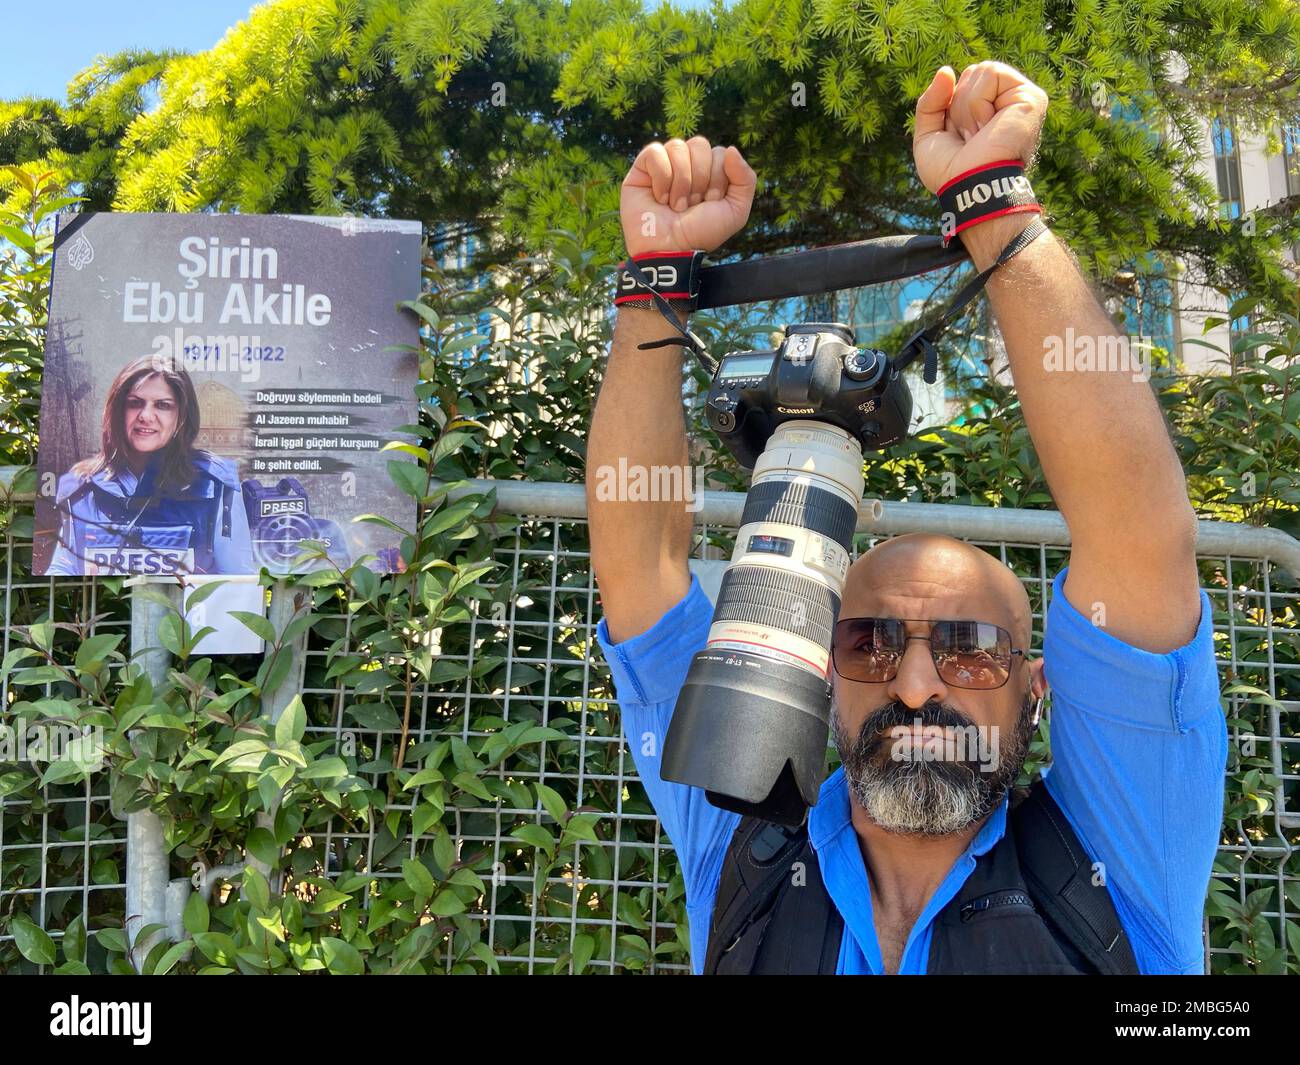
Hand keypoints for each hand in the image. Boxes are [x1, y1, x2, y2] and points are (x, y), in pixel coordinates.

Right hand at [620, 136, 755, 256]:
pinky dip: (662, 177)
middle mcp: (687, 165)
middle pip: (700, 144)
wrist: (670, 250)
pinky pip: (655, 152)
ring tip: (676, 205)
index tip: (709, 203)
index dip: (717, 178)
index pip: (719, 153)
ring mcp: (664, 165)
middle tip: (692, 205)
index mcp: (709, 172)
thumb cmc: (700, 233)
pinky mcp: (641, 169)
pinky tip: (660, 198)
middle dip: (699, 179)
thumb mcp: (735, 211)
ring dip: (681, 182)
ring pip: (678, 146)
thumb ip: (746, 179)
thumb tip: (730, 149)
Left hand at [912, 61, 1047, 195]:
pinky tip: (988, 126)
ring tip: (981, 133)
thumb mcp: (928, 136)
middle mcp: (1007, 102)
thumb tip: (946, 70)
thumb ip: (930, 102)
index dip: (950, 108)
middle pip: (972, 72)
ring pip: (981, 71)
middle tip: (971, 137)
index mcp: (989, 109)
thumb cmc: (951, 171)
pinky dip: (979, 103)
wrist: (968, 187)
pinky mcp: (1032, 98)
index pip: (963, 81)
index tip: (960, 137)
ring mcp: (1022, 98)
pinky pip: (992, 74)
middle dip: (959, 107)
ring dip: (968, 108)